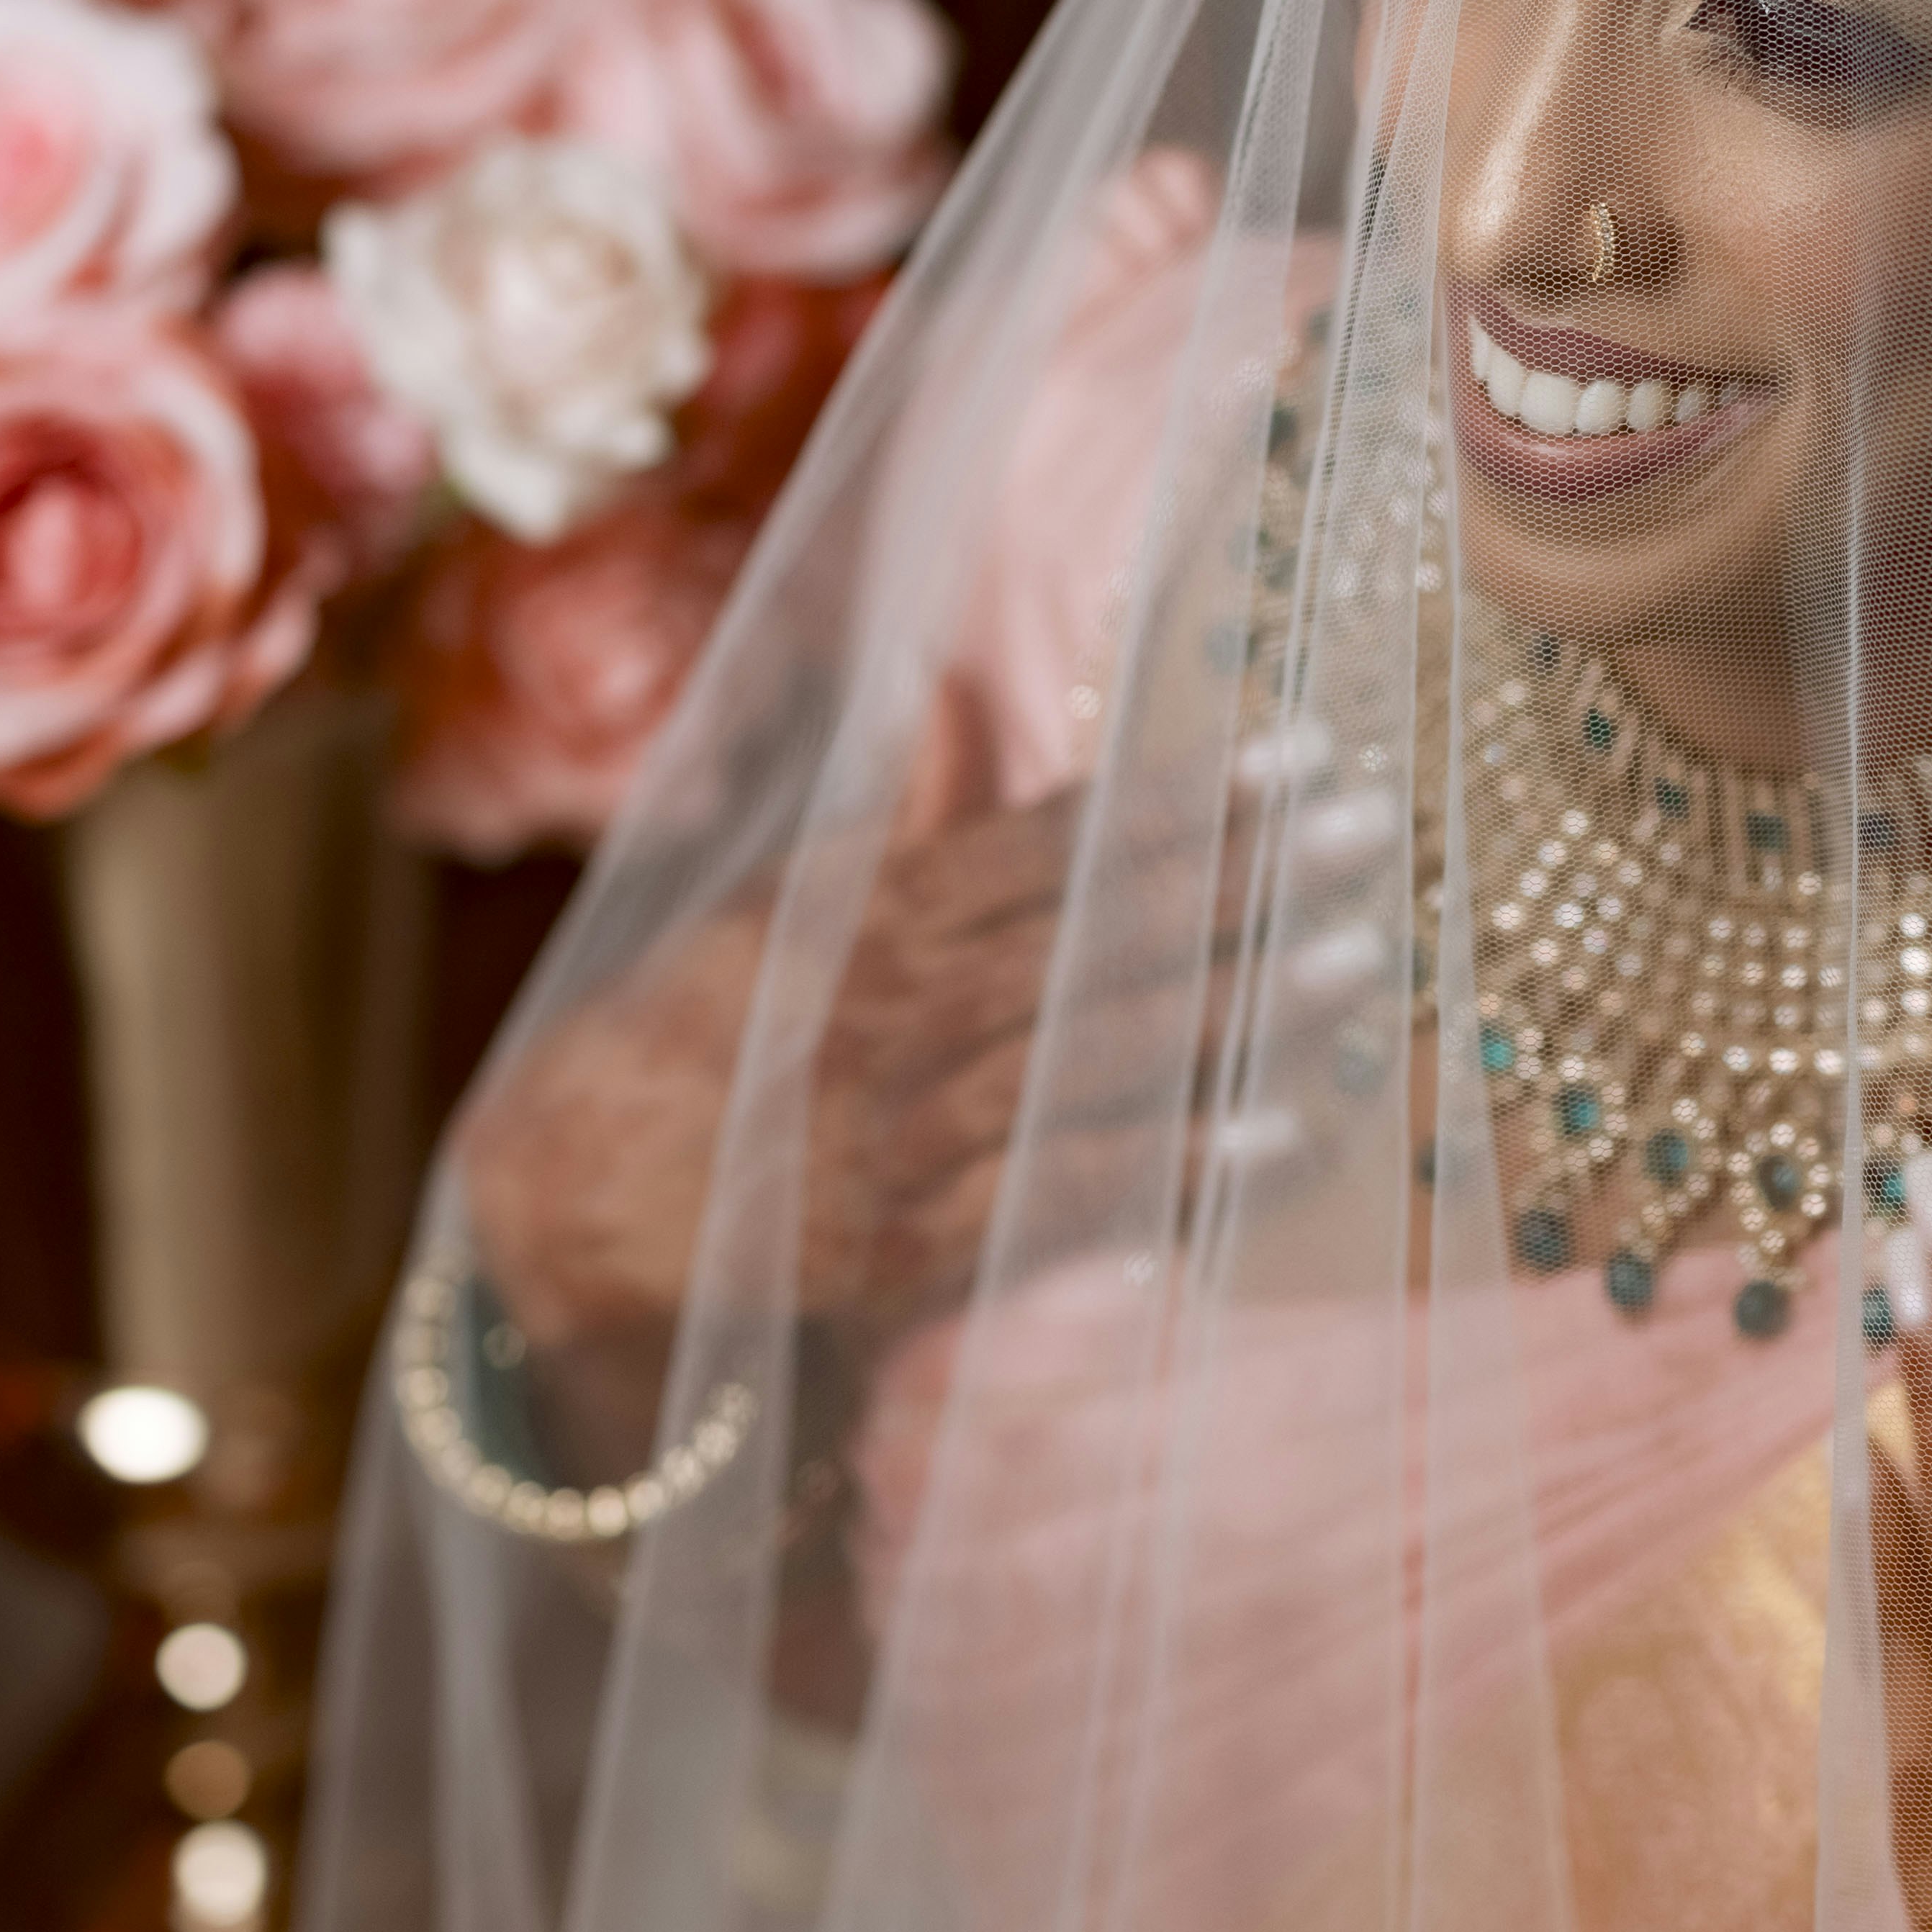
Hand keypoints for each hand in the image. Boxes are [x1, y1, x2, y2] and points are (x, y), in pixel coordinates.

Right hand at [452, 747, 1396, 1461]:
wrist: (561, 1208)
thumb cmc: (697, 1041)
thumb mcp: (779, 907)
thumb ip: (893, 812)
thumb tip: (949, 684)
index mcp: (865, 920)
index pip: (1051, 847)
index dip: (1179, 803)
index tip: (1297, 758)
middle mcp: (887, 1016)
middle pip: (1092, 940)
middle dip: (1239, 884)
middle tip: (1370, 835)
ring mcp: (896, 1133)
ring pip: (1088, 1061)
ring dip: (1229, 1012)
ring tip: (1351, 962)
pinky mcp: (904, 1247)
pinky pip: (1058, 1198)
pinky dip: (1168, 1168)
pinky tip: (1272, 1136)